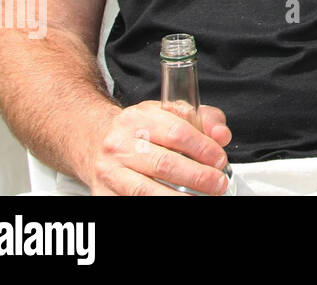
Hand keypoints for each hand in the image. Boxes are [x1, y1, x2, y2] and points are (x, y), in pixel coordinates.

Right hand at [85, 100, 231, 195]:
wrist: (95, 141)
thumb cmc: (138, 130)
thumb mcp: (168, 113)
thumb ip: (202, 119)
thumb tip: (221, 135)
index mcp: (138, 120)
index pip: (176, 133)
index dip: (203, 148)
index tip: (219, 160)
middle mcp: (120, 145)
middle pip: (163, 163)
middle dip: (197, 176)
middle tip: (217, 183)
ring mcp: (109, 172)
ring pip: (145, 190)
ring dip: (178, 199)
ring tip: (201, 199)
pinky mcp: (103, 194)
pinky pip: (132, 203)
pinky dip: (156, 203)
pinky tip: (177, 202)